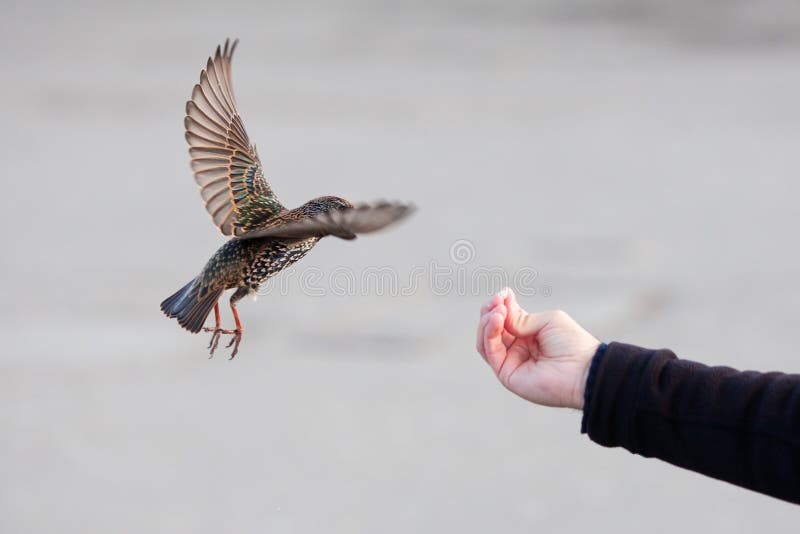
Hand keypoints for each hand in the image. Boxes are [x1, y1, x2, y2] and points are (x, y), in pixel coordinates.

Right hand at [476, 288, 600, 408]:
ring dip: (487, 321)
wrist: (584, 370)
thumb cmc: (572, 344)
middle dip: (490, 311)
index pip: (504, 318)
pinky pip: (490, 352)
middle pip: (490, 328)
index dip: (500, 304)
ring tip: (497, 310)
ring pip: (485, 340)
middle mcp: (517, 348)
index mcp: (528, 335)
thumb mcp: (546, 320)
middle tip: (497, 300)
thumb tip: (499, 314)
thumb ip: (520, 319)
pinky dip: (489, 333)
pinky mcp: (506, 374)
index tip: (504, 292)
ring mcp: (511, 362)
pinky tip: (498, 319)